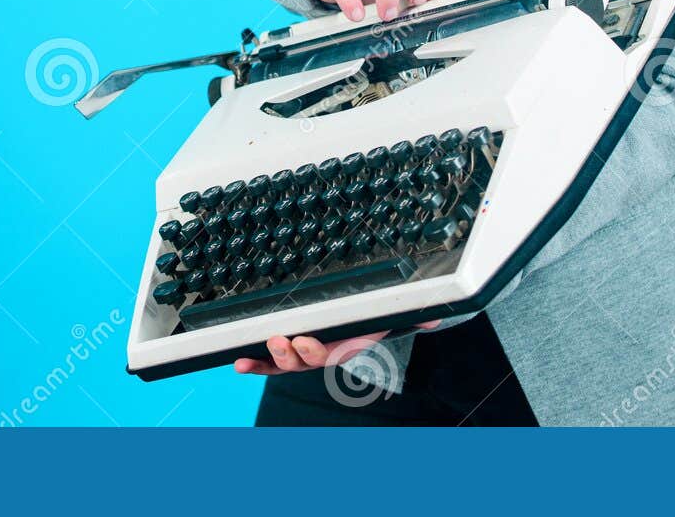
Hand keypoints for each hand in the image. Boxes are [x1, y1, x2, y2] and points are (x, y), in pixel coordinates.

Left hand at [234, 322, 440, 375]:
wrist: (367, 318)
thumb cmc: (376, 314)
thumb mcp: (396, 312)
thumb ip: (416, 313)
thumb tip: (435, 316)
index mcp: (346, 345)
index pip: (329, 353)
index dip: (314, 351)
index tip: (304, 340)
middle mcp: (324, 352)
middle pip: (302, 362)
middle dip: (288, 355)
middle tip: (278, 340)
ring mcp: (305, 352)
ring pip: (285, 362)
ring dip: (268, 359)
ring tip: (252, 352)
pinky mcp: (290, 346)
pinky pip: (271, 360)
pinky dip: (256, 363)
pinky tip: (239, 363)